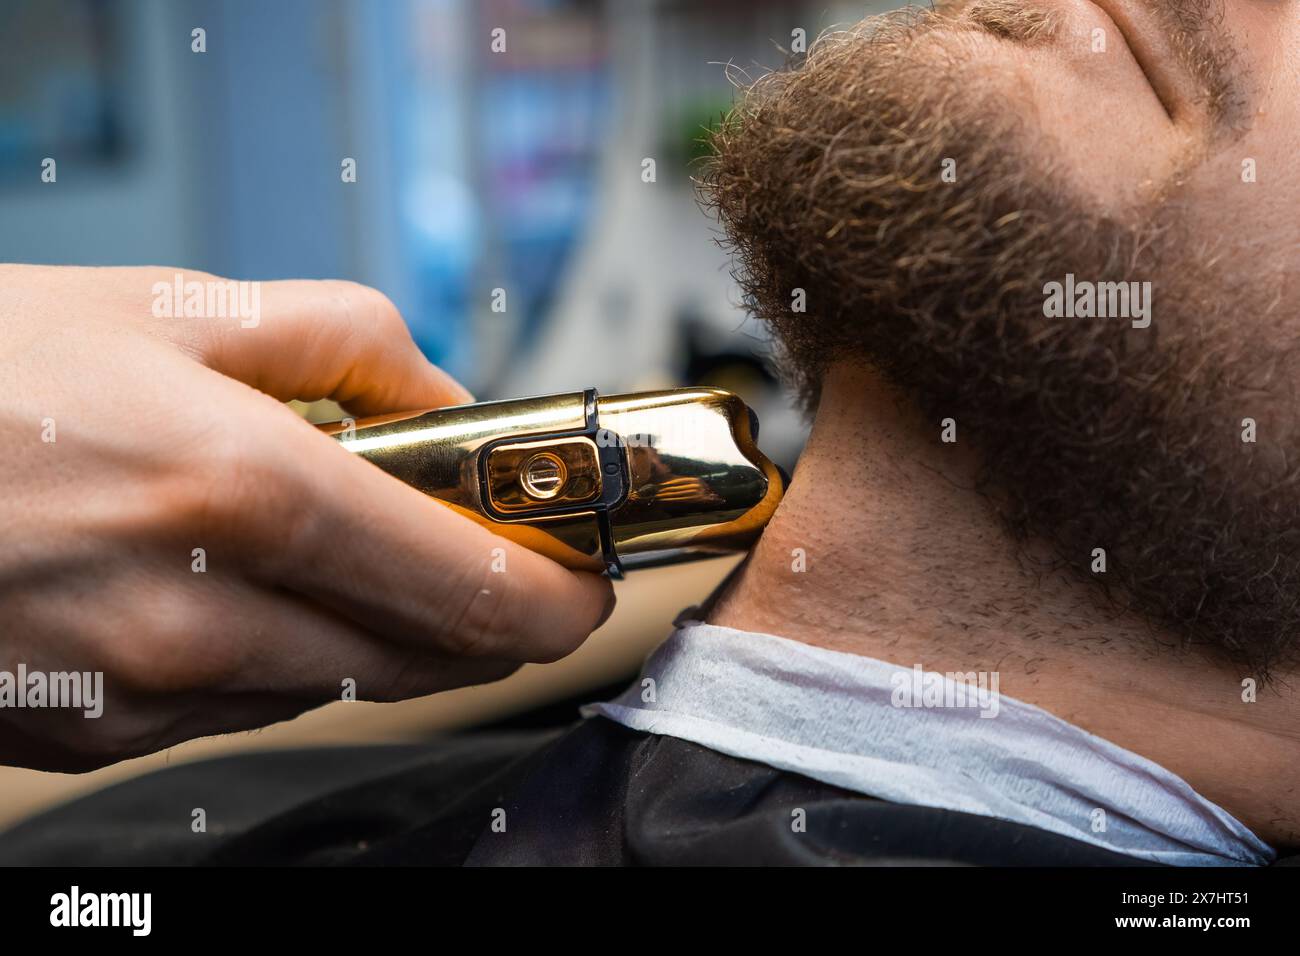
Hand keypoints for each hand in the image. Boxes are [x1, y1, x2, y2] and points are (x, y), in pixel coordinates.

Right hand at [0, 264, 613, 770]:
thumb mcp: (165, 305)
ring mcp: (152, 694)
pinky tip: (240, 588)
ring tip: (342, 548)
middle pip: (427, 656)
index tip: (588, 577)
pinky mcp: (103, 740)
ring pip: (341, 687)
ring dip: (380, 631)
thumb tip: (444, 395)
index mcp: (245, 489)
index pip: (471, 585)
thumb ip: (341, 338)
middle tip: (490, 557)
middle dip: (483, 614)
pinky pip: (248, 707)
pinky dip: (284, 656)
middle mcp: (208, 614)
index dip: (557, 591)